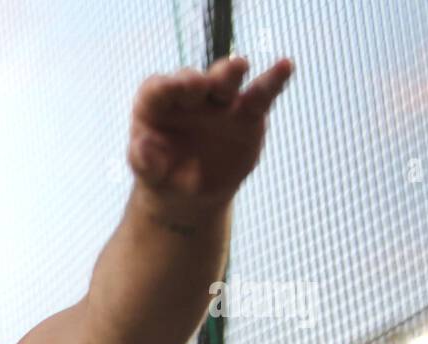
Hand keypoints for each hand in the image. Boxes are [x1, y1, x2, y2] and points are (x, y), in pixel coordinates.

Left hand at [128, 56, 293, 214]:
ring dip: (229, 72)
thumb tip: (142, 145)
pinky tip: (285, 66)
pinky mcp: (246, 113)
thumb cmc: (162, 175)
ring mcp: (219, 102)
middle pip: (192, 81)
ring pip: (226, 81)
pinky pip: (261, 95)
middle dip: (195, 81)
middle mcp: (188, 96)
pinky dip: (274, 80)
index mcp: (156, 104)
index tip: (171, 89)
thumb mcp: (148, 173)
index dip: (164, 87)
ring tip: (238, 65)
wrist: (189, 194)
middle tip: (199, 85)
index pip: (156, 89)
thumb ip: (143, 160)